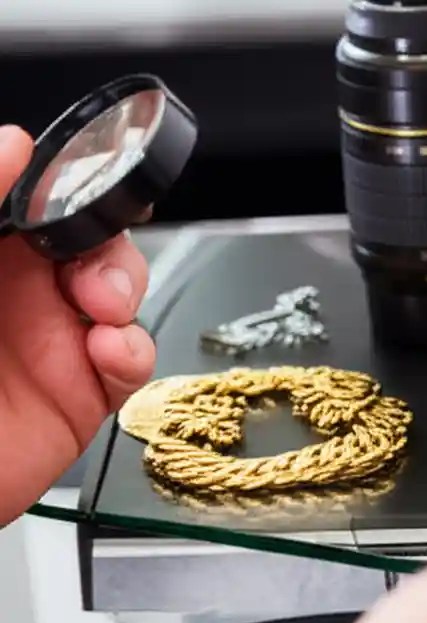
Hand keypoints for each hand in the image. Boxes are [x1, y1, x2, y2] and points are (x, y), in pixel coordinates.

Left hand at [0, 125, 154, 523]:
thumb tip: (9, 144)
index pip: (38, 201)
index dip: (66, 188)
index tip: (74, 186)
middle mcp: (13, 293)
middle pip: (90, 238)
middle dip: (104, 239)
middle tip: (82, 263)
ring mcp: (49, 341)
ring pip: (120, 291)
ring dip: (124, 287)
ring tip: (102, 307)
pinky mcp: (79, 395)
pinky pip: (131, 360)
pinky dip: (134, 348)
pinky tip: (107, 350)